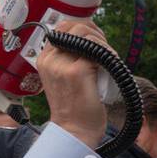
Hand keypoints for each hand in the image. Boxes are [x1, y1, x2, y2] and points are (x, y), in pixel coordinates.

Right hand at [36, 19, 112, 148]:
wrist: (74, 131)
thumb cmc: (74, 106)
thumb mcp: (64, 76)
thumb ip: (70, 56)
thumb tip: (90, 34)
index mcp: (44, 59)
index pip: (63, 27)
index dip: (84, 27)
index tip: (96, 39)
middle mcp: (49, 59)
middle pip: (76, 26)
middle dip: (96, 34)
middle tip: (105, 51)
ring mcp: (61, 64)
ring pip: (87, 35)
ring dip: (104, 44)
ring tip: (109, 60)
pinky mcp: (77, 71)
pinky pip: (98, 50)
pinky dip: (109, 55)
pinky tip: (112, 66)